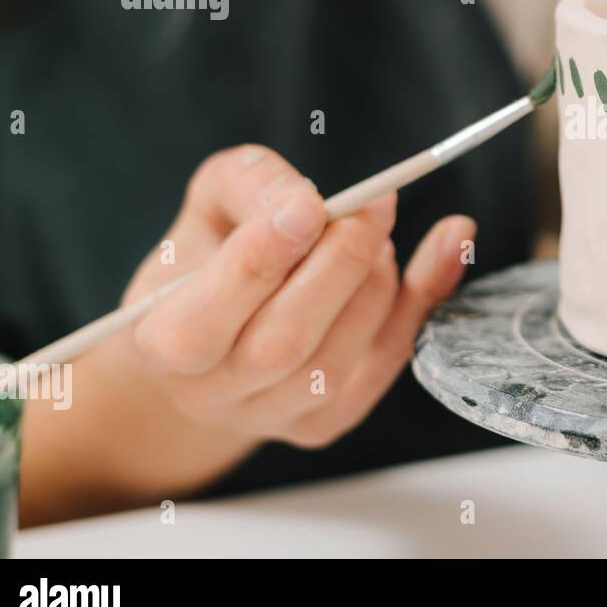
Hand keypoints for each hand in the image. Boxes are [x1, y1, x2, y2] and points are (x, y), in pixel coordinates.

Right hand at [120, 144, 474, 448]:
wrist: (215, 340)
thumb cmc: (210, 257)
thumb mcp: (212, 202)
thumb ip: (250, 186)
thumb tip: (310, 199)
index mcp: (162, 344)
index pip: (201, 323)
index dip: (261, 259)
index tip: (311, 203)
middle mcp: (212, 396)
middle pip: (285, 343)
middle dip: (339, 264)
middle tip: (373, 206)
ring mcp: (274, 417)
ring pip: (340, 357)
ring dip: (375, 281)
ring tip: (371, 231)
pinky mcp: (328, 420)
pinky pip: (387, 363)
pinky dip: (422, 300)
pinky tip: (444, 244)